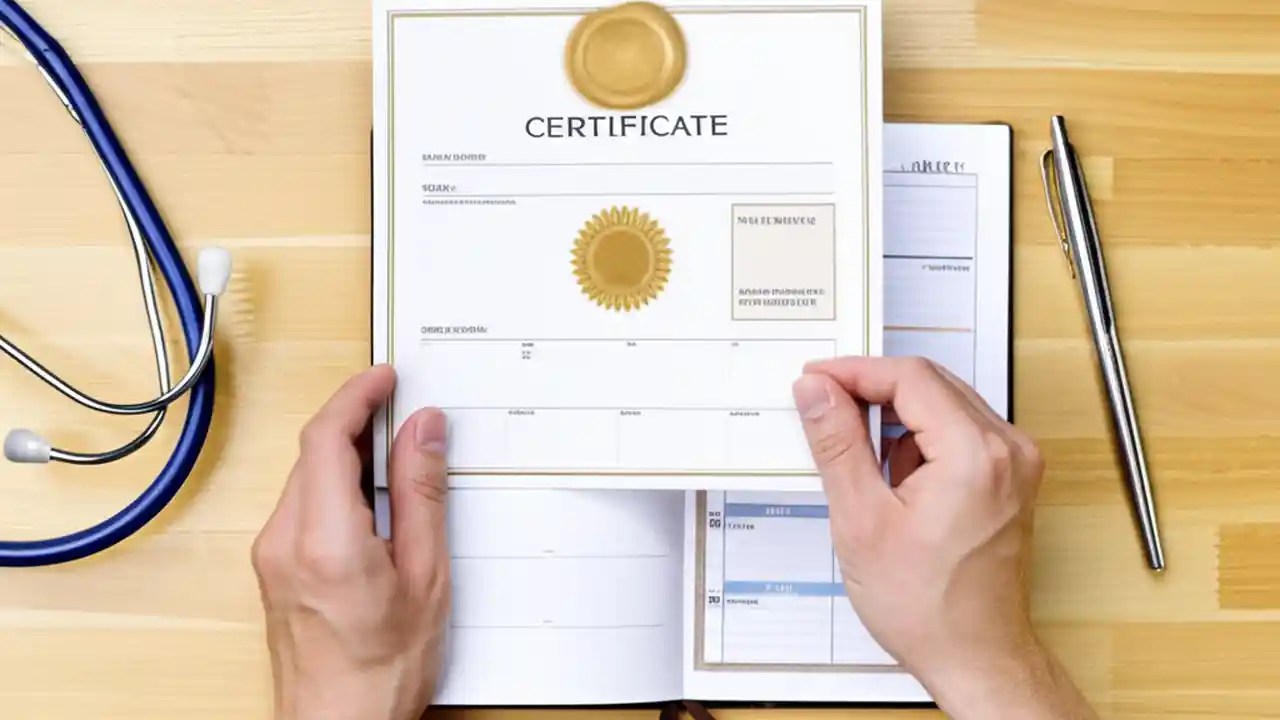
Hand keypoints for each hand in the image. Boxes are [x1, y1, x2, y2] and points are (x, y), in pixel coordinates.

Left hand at [252, 365, 449, 719]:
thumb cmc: (383, 669)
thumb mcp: (425, 574)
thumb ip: (421, 493)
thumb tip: (422, 431)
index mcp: (325, 538)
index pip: (327, 438)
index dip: (357, 396)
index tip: (386, 379)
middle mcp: (284, 541)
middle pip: (314, 452)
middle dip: (357, 422)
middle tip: (404, 414)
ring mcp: (270, 554)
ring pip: (307, 476)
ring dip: (346, 454)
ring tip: (396, 459)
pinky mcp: (271, 567)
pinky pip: (301, 504)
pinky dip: (335, 484)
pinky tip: (370, 500)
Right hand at [793, 357, 1096, 719]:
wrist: (976, 657)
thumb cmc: (928, 606)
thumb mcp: (861, 520)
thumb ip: (837, 443)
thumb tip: (816, 391)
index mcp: (976, 454)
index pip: (910, 378)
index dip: (855, 372)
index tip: (815, 381)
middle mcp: (1008, 450)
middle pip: (931, 384)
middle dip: (873, 393)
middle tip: (825, 409)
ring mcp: (1016, 464)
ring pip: (944, 406)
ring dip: (898, 421)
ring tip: (865, 471)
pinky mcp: (1011, 479)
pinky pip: (960, 434)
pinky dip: (922, 443)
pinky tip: (897, 485)